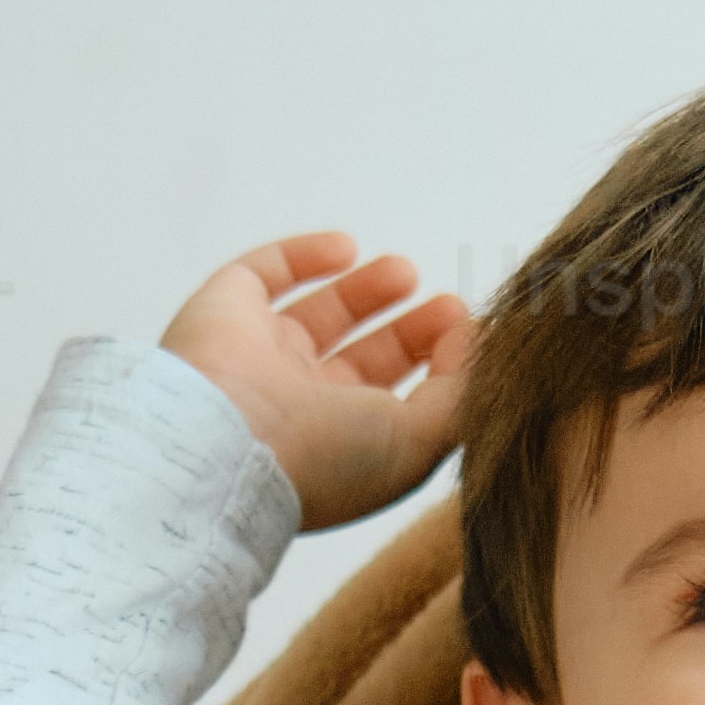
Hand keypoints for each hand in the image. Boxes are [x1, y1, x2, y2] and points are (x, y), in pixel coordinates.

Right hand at [157, 226, 478, 528]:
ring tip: (406, 272)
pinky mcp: (225, 309)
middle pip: (360, 363)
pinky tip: (346, 248)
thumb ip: (461, 396)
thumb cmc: (323, 456)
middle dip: (407, 333)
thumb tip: (479, 342)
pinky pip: (264, 273)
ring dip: (364, 292)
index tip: (468, 334)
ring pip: (317, 317)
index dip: (435, 369)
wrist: (225, 442)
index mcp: (340, 446)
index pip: (394, 404)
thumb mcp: (419, 441)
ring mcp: (257, 357)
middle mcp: (296, 407)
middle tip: (447, 307)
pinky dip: (304, 256)